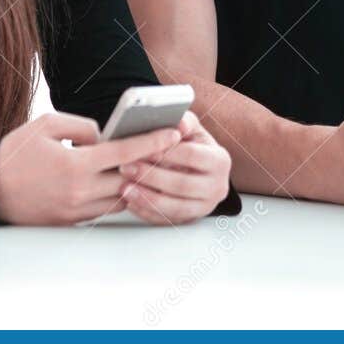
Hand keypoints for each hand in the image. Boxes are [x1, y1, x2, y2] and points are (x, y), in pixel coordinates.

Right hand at [0, 111, 181, 225]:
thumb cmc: (16, 152)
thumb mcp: (47, 125)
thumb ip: (82, 127)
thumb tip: (105, 137)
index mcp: (76, 165)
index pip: (126, 152)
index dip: (152, 142)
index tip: (173, 133)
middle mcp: (80, 192)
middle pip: (130, 179)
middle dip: (151, 164)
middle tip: (168, 150)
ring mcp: (76, 210)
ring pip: (121, 198)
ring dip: (135, 183)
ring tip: (147, 165)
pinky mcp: (71, 221)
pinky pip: (104, 209)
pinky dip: (116, 195)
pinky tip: (121, 181)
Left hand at [116, 111, 231, 224]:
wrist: (199, 168)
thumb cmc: (191, 145)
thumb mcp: (191, 129)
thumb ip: (184, 122)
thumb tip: (178, 125)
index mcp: (220, 161)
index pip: (192, 156)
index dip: (166, 152)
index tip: (143, 149)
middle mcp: (218, 187)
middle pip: (182, 184)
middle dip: (151, 176)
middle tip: (126, 167)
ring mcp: (205, 207)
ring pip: (175, 207)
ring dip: (147, 198)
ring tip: (124, 188)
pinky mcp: (190, 219)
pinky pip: (166, 220)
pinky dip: (147, 212)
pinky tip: (131, 202)